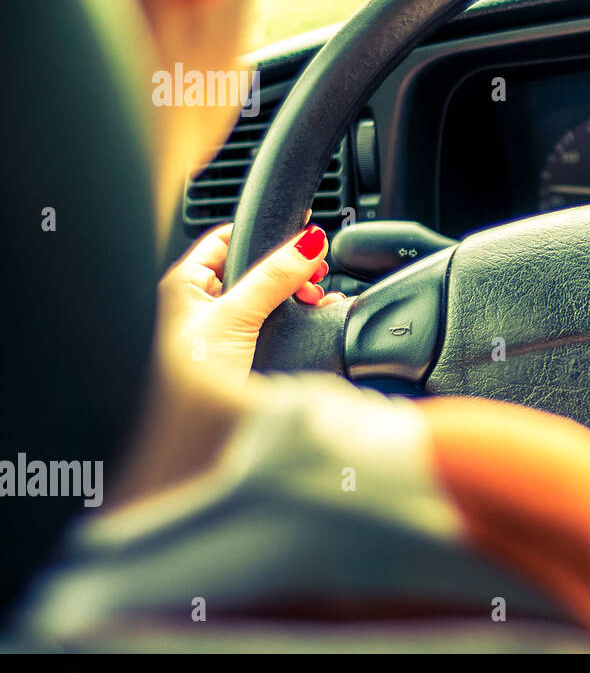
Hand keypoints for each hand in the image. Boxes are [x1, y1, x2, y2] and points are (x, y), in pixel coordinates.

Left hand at [156, 221, 345, 389]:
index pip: (227, 238)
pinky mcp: (251, 352)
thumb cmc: (191, 384)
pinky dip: (304, 316)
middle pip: (257, 266)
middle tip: (315, 268)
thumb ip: (272, 277)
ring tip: (318, 295)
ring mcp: (230, 330)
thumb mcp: (233, 318)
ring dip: (300, 292)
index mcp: (187, 285)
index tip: (301, 227)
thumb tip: (306, 243)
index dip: (264, 231)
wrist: (200, 445)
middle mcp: (206, 304)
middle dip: (291, 267)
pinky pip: (283, 322)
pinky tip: (320, 314)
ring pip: (273, 295)